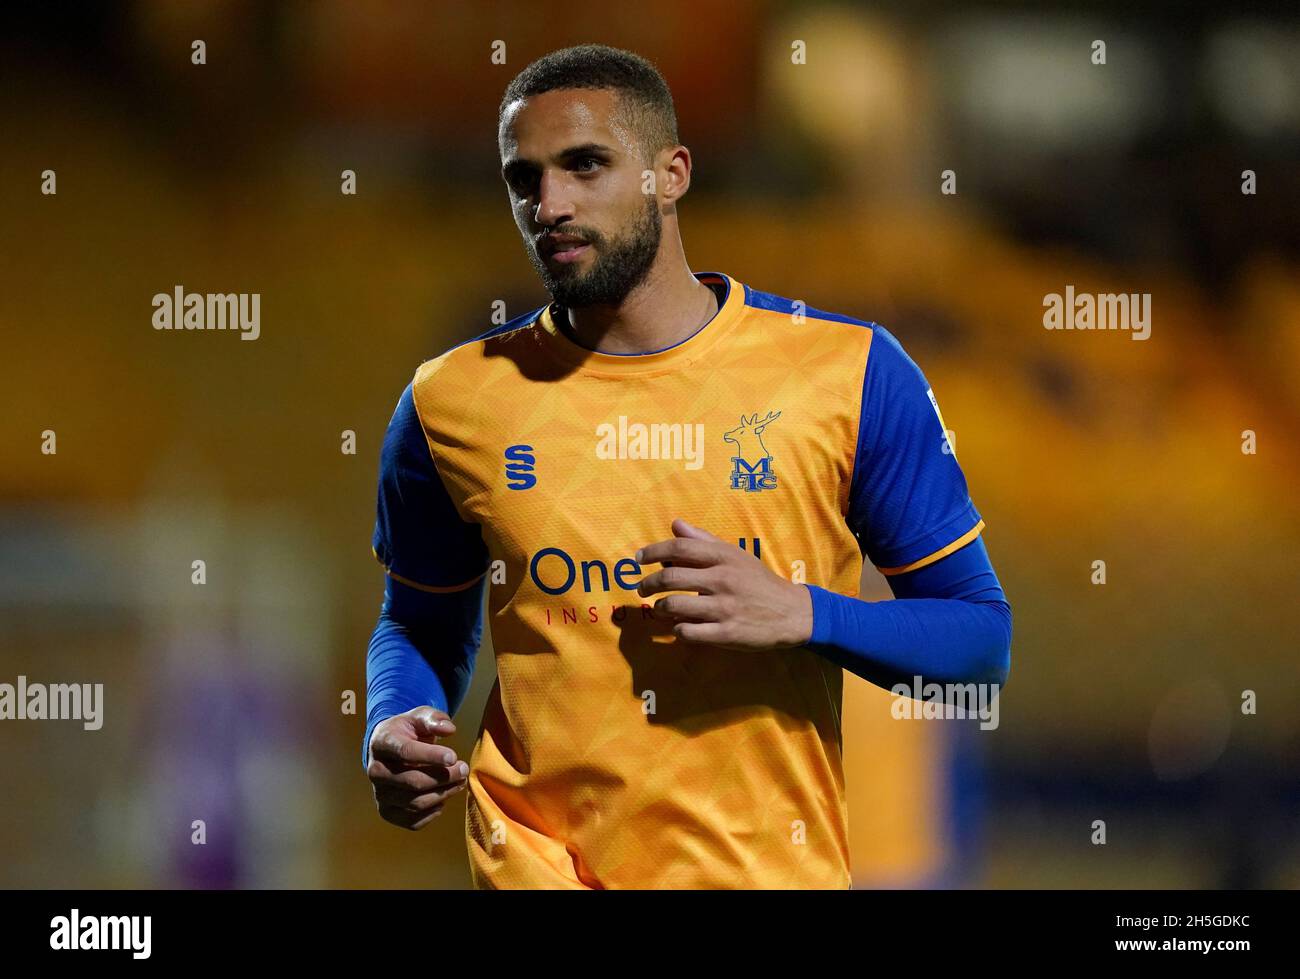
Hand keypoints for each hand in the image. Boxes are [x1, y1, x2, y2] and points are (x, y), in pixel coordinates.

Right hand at [366, 706, 468, 829]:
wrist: (390, 749)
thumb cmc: (409, 731)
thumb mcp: (420, 716)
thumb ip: (434, 719)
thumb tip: (449, 729)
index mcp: (382, 744)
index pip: (406, 753)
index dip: (431, 756)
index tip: (454, 756)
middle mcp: (376, 771)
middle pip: (414, 782)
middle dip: (444, 777)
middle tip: (463, 769)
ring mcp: (380, 794)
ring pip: (415, 803)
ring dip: (443, 794)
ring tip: (459, 781)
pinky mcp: (387, 812)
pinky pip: (412, 822)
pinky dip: (432, 813)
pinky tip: (443, 798)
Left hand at [635, 518, 813, 650]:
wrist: (792, 612)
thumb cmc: (758, 581)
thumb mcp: (735, 555)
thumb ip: (704, 540)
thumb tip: (675, 524)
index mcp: (724, 557)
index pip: (679, 548)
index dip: (653, 552)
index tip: (638, 559)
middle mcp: (722, 580)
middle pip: (670, 578)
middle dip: (648, 585)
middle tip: (642, 589)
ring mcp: (724, 608)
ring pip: (674, 606)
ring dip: (659, 608)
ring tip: (659, 609)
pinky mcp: (727, 633)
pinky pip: (688, 632)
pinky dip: (677, 629)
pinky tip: (680, 626)